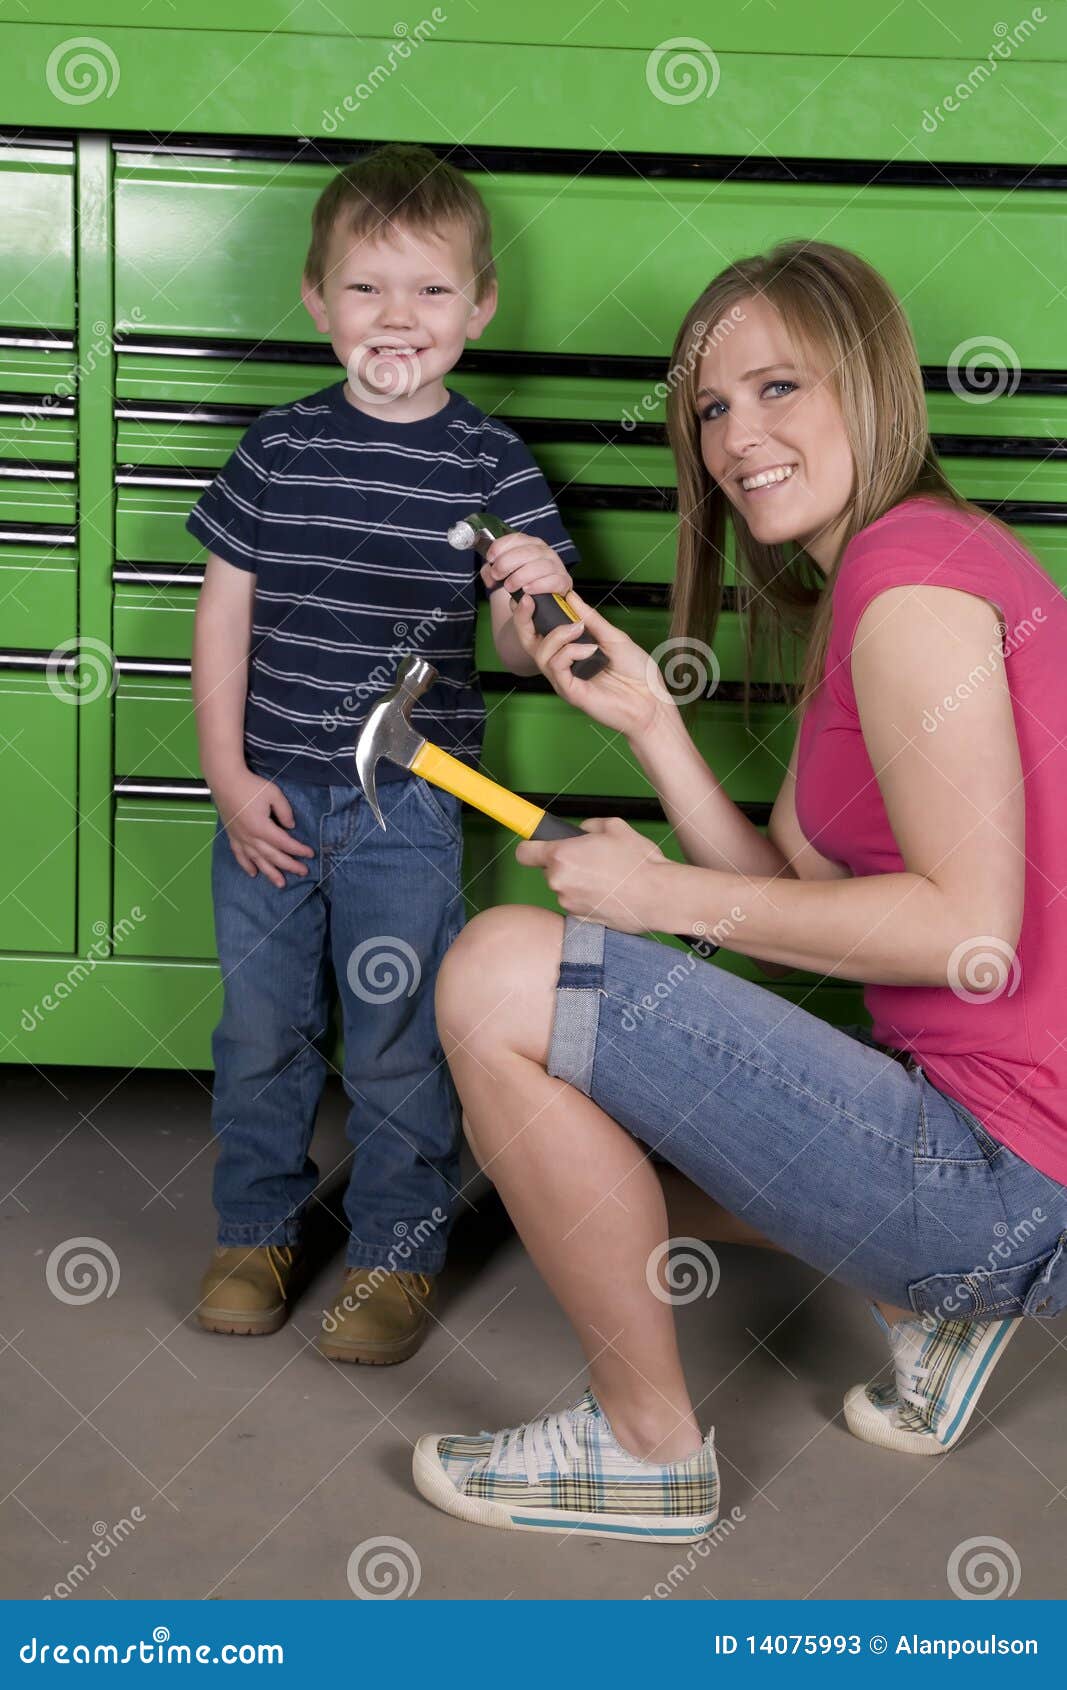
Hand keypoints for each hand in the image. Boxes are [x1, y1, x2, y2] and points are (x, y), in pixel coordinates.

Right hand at [211, 768, 314, 888]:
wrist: (225, 780)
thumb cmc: (250, 785)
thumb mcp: (274, 794)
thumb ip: (285, 811)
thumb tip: (290, 827)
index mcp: (262, 827)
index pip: (285, 843)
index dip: (299, 850)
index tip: (310, 854)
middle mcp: (250, 837)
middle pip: (273, 856)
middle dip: (290, 865)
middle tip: (303, 872)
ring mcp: (240, 838)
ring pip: (257, 860)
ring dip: (270, 873)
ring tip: (281, 883)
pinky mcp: (232, 836)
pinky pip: (239, 855)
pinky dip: (246, 865)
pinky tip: (253, 873)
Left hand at [480, 531, 572, 600]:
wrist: (535, 607)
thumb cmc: (518, 587)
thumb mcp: (501, 577)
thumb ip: (490, 572)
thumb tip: (489, 571)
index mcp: (530, 545)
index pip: (517, 538)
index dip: (501, 546)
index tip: (490, 558)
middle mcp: (545, 552)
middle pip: (528, 551)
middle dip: (507, 562)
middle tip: (497, 575)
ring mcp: (556, 566)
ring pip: (541, 565)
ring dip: (521, 576)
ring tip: (510, 587)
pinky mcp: (563, 582)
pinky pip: (554, 581)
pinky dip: (539, 585)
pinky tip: (528, 590)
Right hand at [510, 587, 677, 740]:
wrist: (652, 701)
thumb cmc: (637, 673)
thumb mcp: (613, 637)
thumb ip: (591, 619)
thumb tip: (571, 597)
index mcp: (571, 651)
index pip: (542, 631)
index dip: (533, 612)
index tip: (536, 592)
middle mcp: (564, 665)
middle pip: (530, 643)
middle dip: (524, 619)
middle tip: (530, 600)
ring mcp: (565, 679)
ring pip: (542, 653)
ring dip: (558, 635)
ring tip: (578, 629)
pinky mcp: (570, 692)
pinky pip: (557, 667)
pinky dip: (570, 652)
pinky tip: (589, 649)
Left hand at [515, 815, 667, 931]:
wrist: (659, 896)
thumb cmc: (639, 863)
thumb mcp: (614, 827)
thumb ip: (588, 826)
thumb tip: (582, 831)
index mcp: (562, 855)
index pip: (524, 853)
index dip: (532, 847)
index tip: (538, 846)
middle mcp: (559, 882)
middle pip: (549, 870)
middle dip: (567, 865)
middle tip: (593, 860)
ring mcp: (569, 904)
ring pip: (565, 888)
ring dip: (579, 883)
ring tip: (608, 878)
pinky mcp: (581, 920)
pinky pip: (578, 904)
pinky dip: (589, 899)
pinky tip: (610, 893)